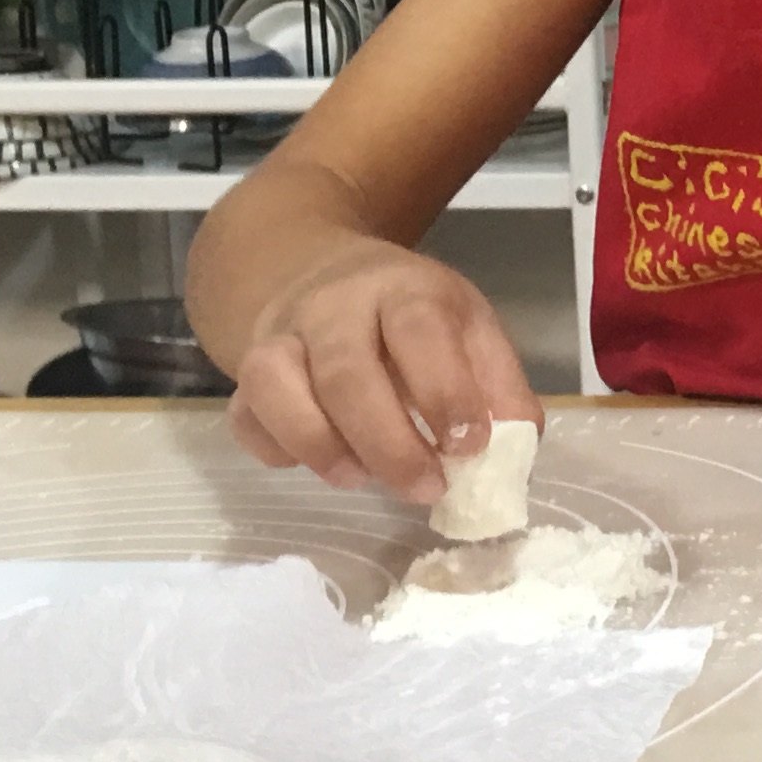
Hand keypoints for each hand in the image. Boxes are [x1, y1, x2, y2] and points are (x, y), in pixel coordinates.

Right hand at [225, 238, 542, 504]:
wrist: (319, 272)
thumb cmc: (411, 317)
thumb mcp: (469, 329)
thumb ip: (499, 386)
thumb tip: (515, 453)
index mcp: (404, 290)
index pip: (419, 329)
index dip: (445, 391)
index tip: (470, 446)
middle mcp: (334, 307)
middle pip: (345, 370)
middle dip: (388, 442)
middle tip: (426, 489)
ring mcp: (280, 337)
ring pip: (276, 385)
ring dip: (321, 445)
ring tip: (362, 479)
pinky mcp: (246, 375)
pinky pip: (246, 415)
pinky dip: (278, 449)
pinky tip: (320, 463)